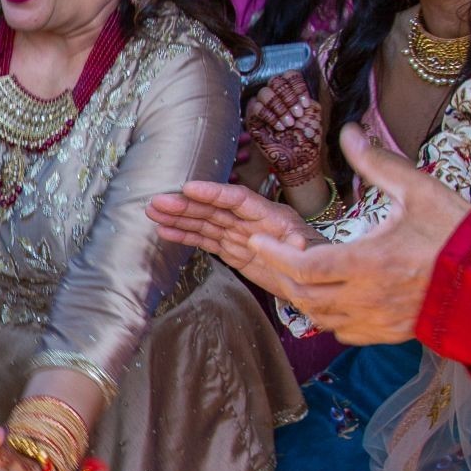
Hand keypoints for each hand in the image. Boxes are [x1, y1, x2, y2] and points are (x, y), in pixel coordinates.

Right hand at [147, 177, 322, 279]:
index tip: (189, 188)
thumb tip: (294, 242)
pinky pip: (206, 240)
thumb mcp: (313, 254)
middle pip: (214, 209)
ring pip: (205, 223)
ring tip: (152, 212)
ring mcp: (239, 235)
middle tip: (157, 202)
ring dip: (178, 217)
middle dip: (185, 205)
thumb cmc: (317, 263)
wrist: (317, 282)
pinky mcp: (233, 250)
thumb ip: (300, 246)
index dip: (214, 193)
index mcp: (270, 216)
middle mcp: (250, 221)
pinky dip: (185, 236)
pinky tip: (165, 231)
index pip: (238, 199)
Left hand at [238, 128, 470, 343]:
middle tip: (269, 254)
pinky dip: (328, 316)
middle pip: (304, 294)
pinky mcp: (390, 334)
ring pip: (320, 316)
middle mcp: (368, 298)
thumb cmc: (457, 232)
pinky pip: (344, 331)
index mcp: (369, 263)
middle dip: (282, 274)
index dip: (275, 254)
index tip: (257, 239)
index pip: (303, 266)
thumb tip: (349, 132)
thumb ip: (377, 163)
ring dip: (303, 296)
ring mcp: (378, 321)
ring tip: (294, 273)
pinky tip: (329, 298)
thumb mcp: (418, 189)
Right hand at [243, 72, 325, 184]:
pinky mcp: (253, 120)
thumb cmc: (308, 136)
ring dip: (279, 108)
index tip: (305, 103)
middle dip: (288, 97)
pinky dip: (269, 116)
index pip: (288, 75)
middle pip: (275, 81)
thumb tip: (295, 87)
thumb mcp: (314, 112)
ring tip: (289, 123)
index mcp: (290, 92)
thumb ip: (305, 95)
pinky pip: (255, 108)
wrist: (300, 157)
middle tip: (297, 114)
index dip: (297, 86)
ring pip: (264, 93)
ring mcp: (263, 108)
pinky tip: (279, 127)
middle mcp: (276, 97)